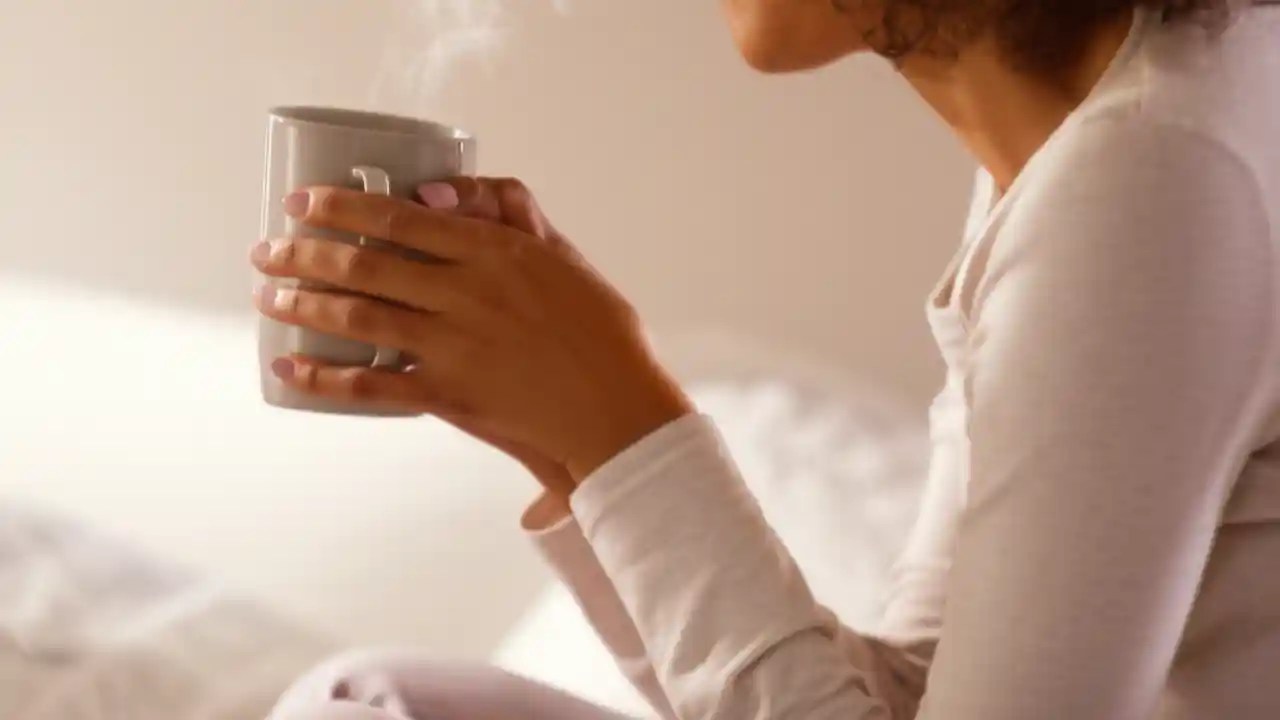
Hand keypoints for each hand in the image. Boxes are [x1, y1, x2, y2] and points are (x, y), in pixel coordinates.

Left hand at [251, 177, 692, 484]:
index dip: (341, 206)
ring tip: (268, 297)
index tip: (303, 201)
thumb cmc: (603, 334)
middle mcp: (467, 294)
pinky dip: (323, 378)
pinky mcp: (451, 395)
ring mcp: (455, 346)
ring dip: (303, 304)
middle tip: (268, 250)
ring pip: (358, 318)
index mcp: (497, 252)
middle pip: (365, 265)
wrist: (618, 411)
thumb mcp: (566, 260)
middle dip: (303, 253)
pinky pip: (371, 386)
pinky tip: (289, 368)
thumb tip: (448, 192)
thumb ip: (513, 219)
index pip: (400, 218)